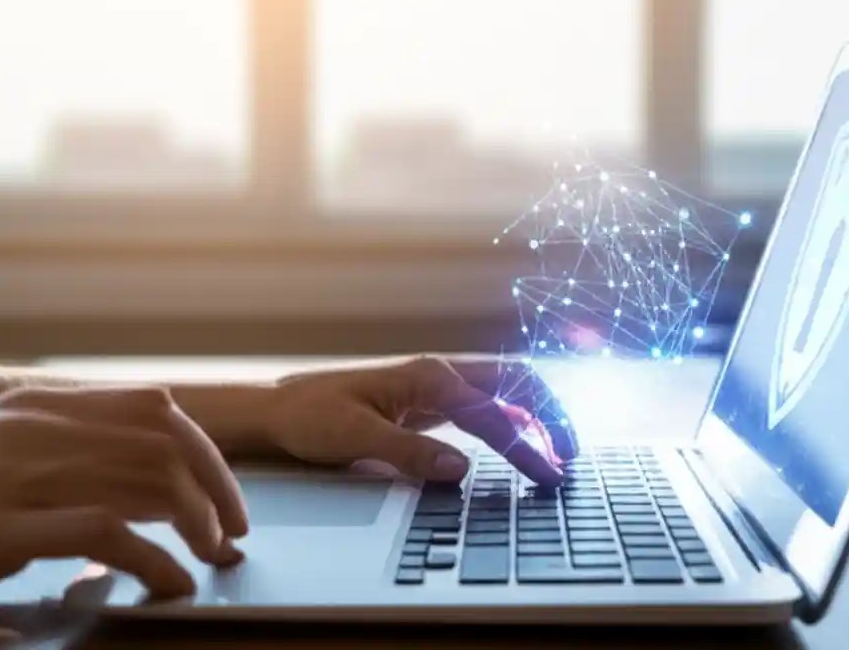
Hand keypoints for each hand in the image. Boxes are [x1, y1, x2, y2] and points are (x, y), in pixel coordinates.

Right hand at [0, 385, 247, 618]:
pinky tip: (168, 585)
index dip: (203, 450)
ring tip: (210, 559)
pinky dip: (154, 560)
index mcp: (35, 406)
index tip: (224, 494)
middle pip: (164, 442)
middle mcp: (34, 427)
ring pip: (146, 482)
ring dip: (196, 526)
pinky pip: (106, 534)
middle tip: (233, 535)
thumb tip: (128, 475)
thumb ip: (54, 447)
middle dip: (215, 490)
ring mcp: (16, 474)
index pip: (152, 407)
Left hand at [216, 355, 577, 484]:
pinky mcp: (428, 406)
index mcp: (427, 377)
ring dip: (533, 419)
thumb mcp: (355, 438)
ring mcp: (435, 389)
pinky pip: (482, 409)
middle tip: (570, 455)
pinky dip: (510, 424)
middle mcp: (438, 376)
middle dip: (549, 415)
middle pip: (514, 385)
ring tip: (556, 453)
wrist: (277, 410)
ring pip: (502, 395)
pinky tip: (521, 443)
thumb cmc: (310, 417)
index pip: (493, 412)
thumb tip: (461, 469)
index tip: (549, 472)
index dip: (526, 444)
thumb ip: (410, 452)